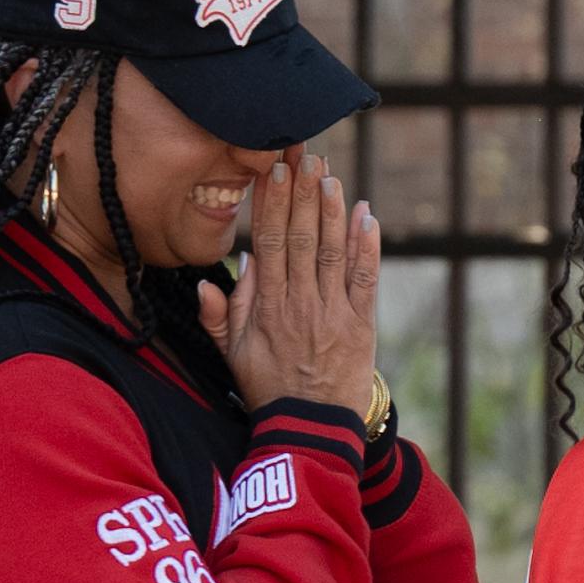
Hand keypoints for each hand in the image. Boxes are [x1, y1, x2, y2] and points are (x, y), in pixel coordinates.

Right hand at [205, 149, 381, 414]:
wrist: (309, 426)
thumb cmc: (268, 385)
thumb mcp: (231, 352)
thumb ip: (220, 312)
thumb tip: (215, 273)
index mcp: (267, 306)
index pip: (270, 243)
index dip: (274, 204)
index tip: (275, 171)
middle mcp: (300, 303)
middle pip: (302, 239)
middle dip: (303, 194)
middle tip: (306, 155)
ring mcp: (333, 313)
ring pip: (333, 253)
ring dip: (333, 211)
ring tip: (332, 174)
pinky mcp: (362, 325)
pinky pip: (365, 280)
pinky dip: (368, 248)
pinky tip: (368, 217)